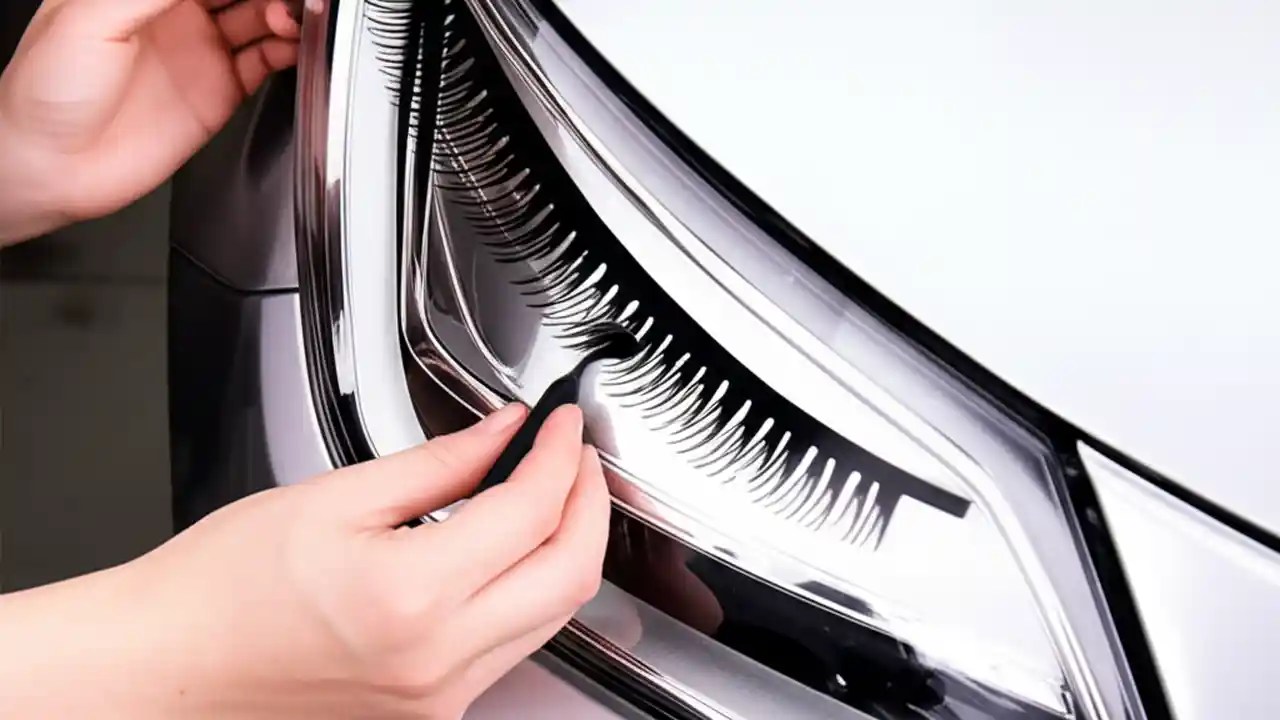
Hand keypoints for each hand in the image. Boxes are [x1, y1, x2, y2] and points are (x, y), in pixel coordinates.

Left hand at [0, 0, 313, 243]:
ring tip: (293, 19)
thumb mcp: (89, 18)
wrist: (53, 166)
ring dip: (284, 14)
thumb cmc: (47, 91)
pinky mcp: (219, 93)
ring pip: (259, 18)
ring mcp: (200, 52)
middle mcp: (174, 14)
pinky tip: (295, 46)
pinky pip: (265, 63)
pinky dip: (288, 51)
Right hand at [0, 404, 612, 718]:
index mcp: (410, 596)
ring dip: (568, 550)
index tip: (559, 427)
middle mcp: (436, 662)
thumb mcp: (332, 499)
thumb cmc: (217, 591)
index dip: (559, 456)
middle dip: (589, 504)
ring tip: (553, 494)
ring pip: (552, 618)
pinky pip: (511, 649)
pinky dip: (529, 593)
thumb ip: (435, 464)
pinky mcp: (431, 715)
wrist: (166, 669)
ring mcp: (438, 699)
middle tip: (576, 456)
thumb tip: (501, 433)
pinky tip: (512, 553)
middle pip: (570, 576)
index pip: (532, 512)